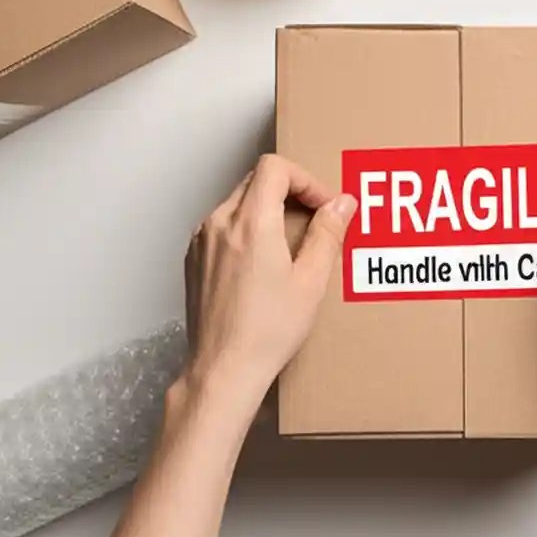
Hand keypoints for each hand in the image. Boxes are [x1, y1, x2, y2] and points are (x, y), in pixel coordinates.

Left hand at [182, 154, 355, 418]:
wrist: (223, 368)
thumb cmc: (267, 331)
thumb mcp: (311, 282)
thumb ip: (328, 234)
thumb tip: (342, 203)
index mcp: (250, 223)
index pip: (274, 168)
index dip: (305, 179)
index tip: (323, 206)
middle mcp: (219, 224)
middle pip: (256, 181)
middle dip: (289, 192)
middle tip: (314, 221)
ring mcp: (201, 241)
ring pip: (238, 203)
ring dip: (268, 210)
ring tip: (292, 245)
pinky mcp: (193, 260)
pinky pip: (222, 227)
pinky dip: (247, 230)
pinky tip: (264, 265)